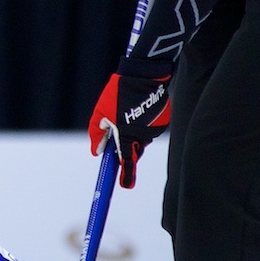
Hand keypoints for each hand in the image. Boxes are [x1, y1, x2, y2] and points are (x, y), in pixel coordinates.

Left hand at [89, 57, 172, 188]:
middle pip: (133, 150)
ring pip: (142, 138)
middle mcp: (143, 136)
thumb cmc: (118, 92)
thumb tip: (96, 153)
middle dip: (125, 144)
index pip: (127, 161)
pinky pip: (150, 129)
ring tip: (127, 110)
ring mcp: (155, 129)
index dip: (126, 175)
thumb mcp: (100, 113)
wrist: (144, 74)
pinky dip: (143, 123)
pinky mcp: (163, 122)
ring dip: (134, 131)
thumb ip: (97, 135)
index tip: (125, 186)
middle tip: (118, 126)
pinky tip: (137, 108)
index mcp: (127, 135)